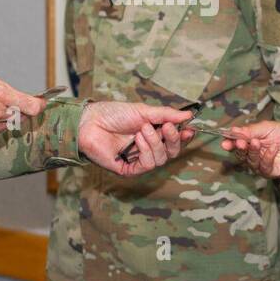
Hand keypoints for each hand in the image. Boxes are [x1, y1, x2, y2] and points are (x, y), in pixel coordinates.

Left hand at [78, 101, 196, 175]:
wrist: (90, 121)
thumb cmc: (113, 114)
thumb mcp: (143, 111)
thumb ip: (166, 114)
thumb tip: (188, 115)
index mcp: (152, 134)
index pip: (174, 140)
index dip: (183, 137)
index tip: (189, 129)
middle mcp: (146, 148)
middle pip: (171, 152)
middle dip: (172, 139)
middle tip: (167, 127)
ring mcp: (137, 159)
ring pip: (160, 159)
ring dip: (155, 143)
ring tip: (142, 129)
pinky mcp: (127, 169)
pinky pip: (147, 165)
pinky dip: (146, 152)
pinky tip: (137, 140)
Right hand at [221, 121, 279, 178]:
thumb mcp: (267, 128)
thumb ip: (250, 131)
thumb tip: (233, 130)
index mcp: (250, 141)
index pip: (236, 144)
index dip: (229, 143)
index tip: (225, 142)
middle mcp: (254, 154)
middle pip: (241, 154)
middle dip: (239, 148)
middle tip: (241, 142)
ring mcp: (261, 164)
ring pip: (250, 161)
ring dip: (252, 152)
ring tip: (257, 142)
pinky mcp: (270, 172)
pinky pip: (264, 167)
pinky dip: (267, 157)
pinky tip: (274, 148)